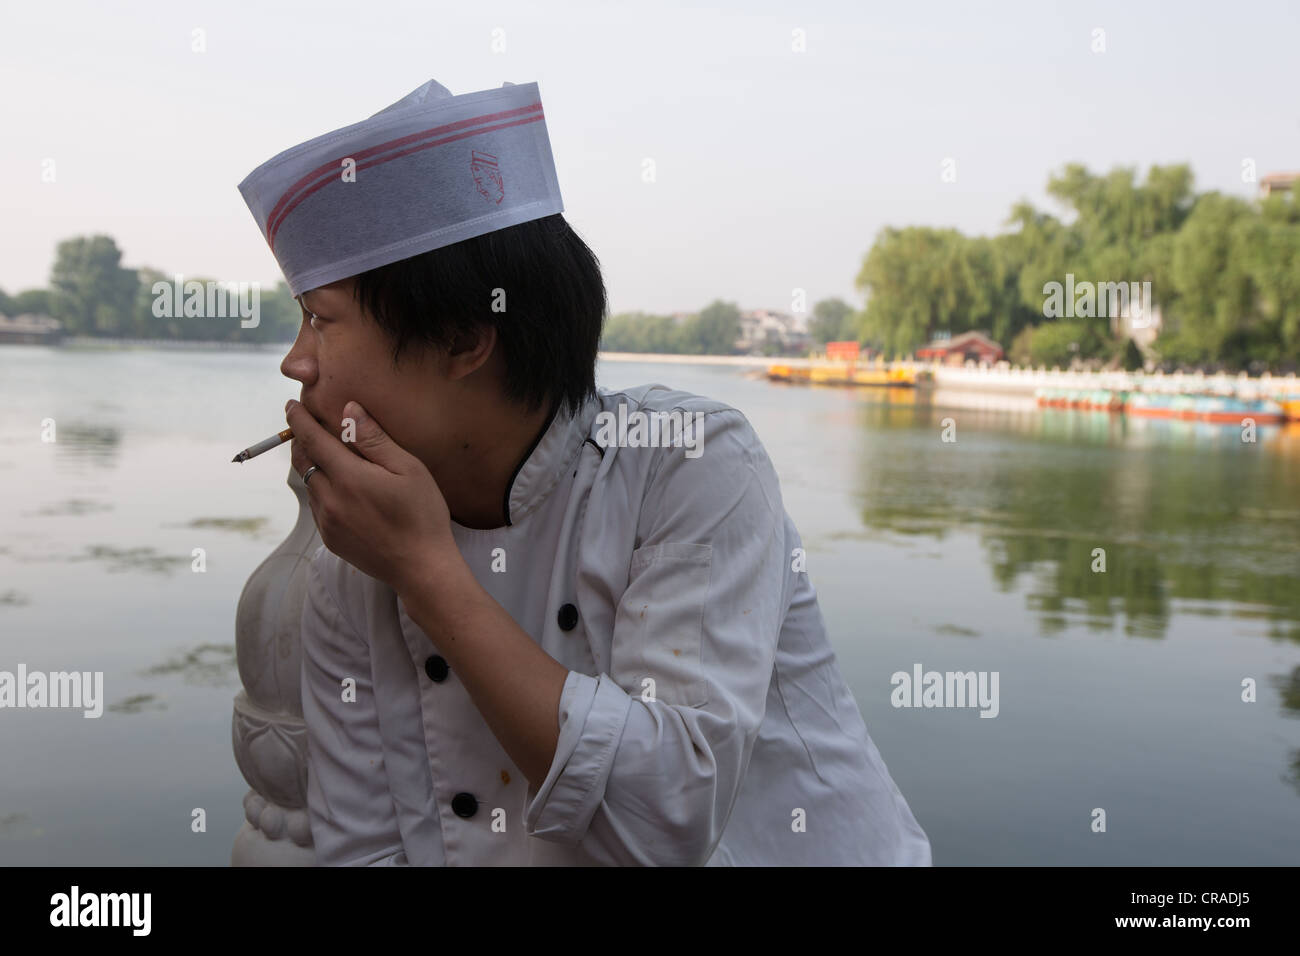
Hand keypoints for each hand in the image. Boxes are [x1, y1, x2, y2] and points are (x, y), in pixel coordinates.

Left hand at [286, 398, 456, 593]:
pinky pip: (316, 506)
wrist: (421, 568)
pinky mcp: (330, 539)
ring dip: (311, 465)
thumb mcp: (408, 469)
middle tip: (305, 425)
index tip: (291, 404)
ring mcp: (327, 522)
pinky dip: (320, 489)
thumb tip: (349, 409)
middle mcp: (330, 499)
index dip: (298, 420)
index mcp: (348, 477)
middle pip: (302, 461)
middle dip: (299, 439)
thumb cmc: (423, 515)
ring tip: (325, 454)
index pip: (311, 440)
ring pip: (308, 484)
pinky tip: (339, 488)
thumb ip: (375, 439)